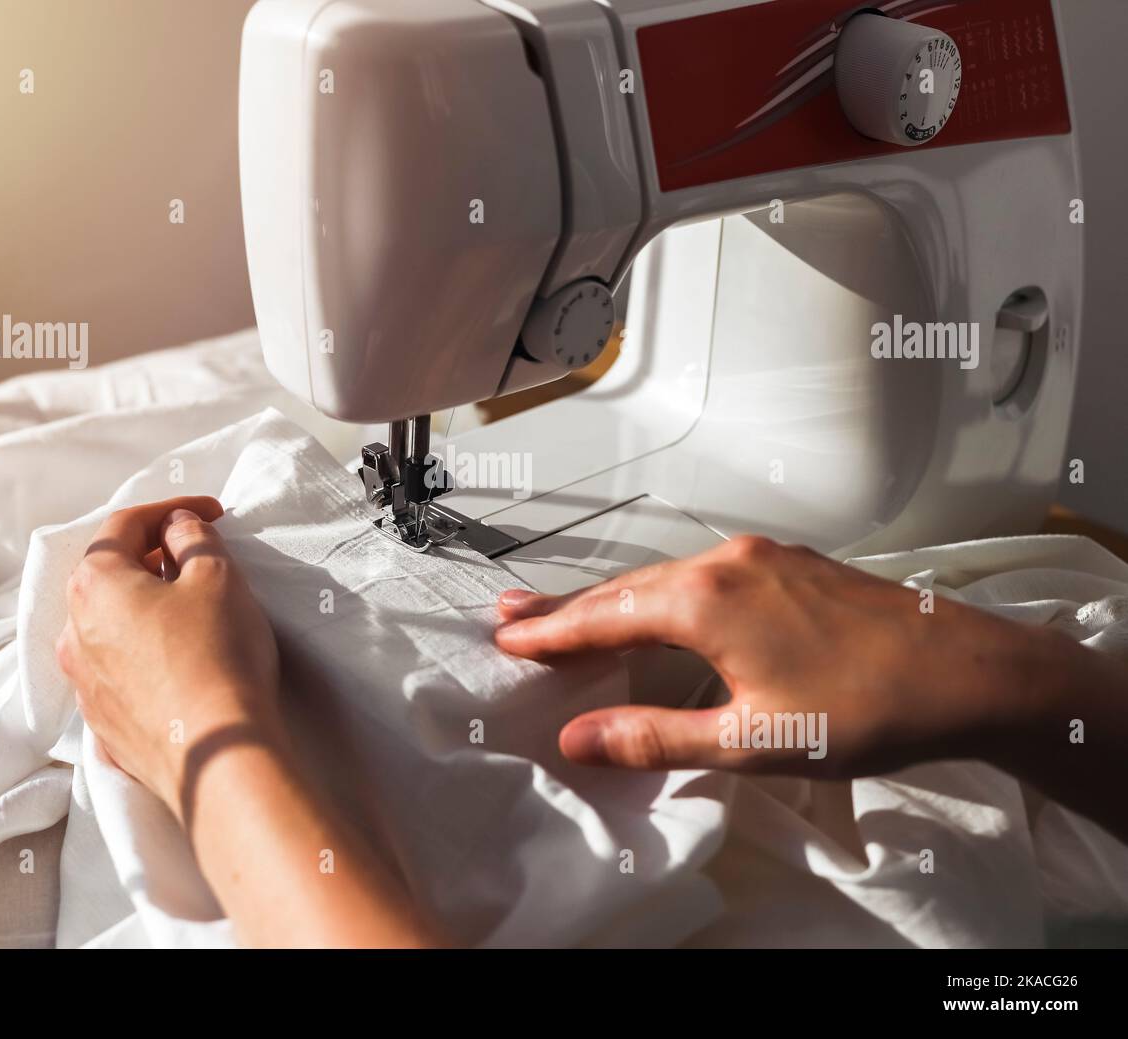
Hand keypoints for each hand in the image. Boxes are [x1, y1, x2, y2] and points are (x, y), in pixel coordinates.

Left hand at [57, 495, 441, 945]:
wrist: (217, 754)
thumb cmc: (218, 654)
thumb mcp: (218, 576)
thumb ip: (193, 537)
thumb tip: (177, 526)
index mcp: (95, 583)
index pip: (125, 524)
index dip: (172, 510)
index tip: (212, 513)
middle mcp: (73, 630)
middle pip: (106, 574)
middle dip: (150, 557)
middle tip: (195, 556)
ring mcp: (82, 682)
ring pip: (106, 626)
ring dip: (142, 607)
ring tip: (187, 610)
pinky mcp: (101, 723)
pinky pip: (115, 672)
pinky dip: (141, 655)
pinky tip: (176, 662)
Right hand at [494, 535, 1081, 779]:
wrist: (970, 671)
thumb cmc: (862, 711)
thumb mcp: (751, 739)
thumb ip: (656, 737)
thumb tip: (579, 738)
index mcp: (703, 601)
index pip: (603, 617)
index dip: (550, 631)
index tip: (504, 637)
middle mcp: (724, 562)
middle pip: (627, 587)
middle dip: (568, 606)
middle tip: (512, 612)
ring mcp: (761, 556)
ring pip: (665, 576)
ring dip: (615, 598)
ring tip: (570, 611)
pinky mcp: (790, 562)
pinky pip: (703, 573)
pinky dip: (663, 592)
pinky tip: (659, 606)